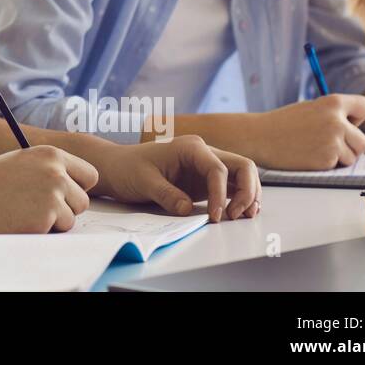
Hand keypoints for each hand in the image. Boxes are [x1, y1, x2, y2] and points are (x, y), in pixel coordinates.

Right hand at [0, 145, 98, 233]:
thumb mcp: (21, 162)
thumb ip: (48, 169)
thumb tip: (72, 185)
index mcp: (51, 154)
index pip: (89, 175)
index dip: (77, 188)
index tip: (62, 194)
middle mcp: (56, 173)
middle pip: (83, 201)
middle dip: (65, 208)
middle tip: (37, 207)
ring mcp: (52, 196)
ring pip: (70, 219)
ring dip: (52, 222)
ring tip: (24, 212)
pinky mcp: (44, 219)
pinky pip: (54, 232)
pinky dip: (40, 231)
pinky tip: (18, 220)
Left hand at [86, 135, 260, 222]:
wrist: (117, 168)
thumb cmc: (128, 169)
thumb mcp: (143, 182)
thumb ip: (166, 194)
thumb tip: (187, 209)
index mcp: (190, 147)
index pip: (218, 168)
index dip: (221, 194)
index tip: (215, 216)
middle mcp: (203, 153)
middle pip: (242, 167)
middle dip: (247, 191)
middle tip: (236, 216)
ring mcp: (206, 166)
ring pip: (242, 176)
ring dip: (248, 195)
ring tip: (242, 217)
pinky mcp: (205, 180)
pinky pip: (232, 187)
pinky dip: (240, 199)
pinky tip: (239, 214)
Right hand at [249, 94, 364, 168]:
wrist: (259, 137)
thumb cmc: (283, 123)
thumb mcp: (311, 108)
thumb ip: (334, 113)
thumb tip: (358, 125)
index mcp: (333, 102)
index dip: (358, 118)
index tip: (347, 122)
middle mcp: (337, 121)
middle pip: (364, 141)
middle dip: (350, 145)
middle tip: (327, 142)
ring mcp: (333, 141)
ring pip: (353, 156)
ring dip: (339, 156)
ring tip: (315, 148)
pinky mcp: (327, 160)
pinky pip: (338, 165)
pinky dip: (327, 164)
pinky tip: (309, 155)